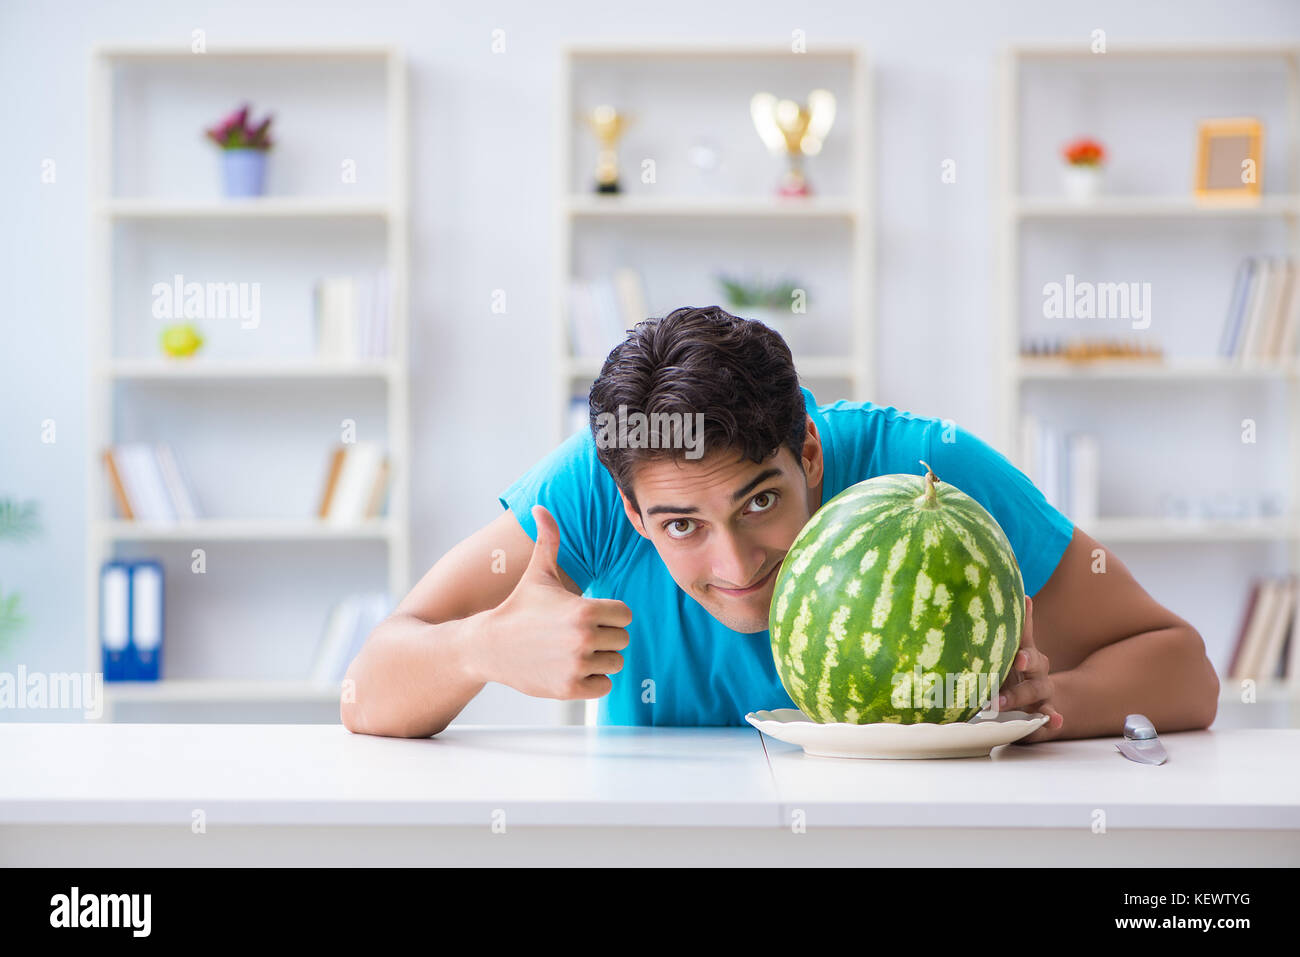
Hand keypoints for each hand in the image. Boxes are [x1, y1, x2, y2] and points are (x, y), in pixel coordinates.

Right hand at [476, 504, 631, 699]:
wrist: (488, 646)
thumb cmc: (518, 607)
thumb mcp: (537, 573)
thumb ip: (548, 539)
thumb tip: (541, 507)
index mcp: (584, 610)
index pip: (625, 615)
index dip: (610, 614)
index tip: (588, 615)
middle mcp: (583, 639)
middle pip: (622, 640)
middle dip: (605, 637)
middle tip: (577, 635)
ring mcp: (577, 666)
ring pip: (615, 664)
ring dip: (600, 659)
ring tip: (573, 651)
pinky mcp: (570, 689)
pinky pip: (604, 686)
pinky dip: (592, 681)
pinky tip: (570, 668)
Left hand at [998, 595, 1063, 742]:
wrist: (1037, 700)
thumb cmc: (1015, 672)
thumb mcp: (1013, 650)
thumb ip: (1015, 629)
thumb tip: (1020, 595)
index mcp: (1029, 655)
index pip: (1027, 644)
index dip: (1024, 642)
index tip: (1020, 643)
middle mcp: (1038, 673)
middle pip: (1035, 665)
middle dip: (1025, 662)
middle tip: (1016, 663)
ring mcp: (1042, 694)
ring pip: (1038, 692)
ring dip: (1020, 697)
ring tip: (1000, 702)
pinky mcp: (1043, 713)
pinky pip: (1049, 716)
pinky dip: (1052, 719)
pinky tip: (1056, 720)